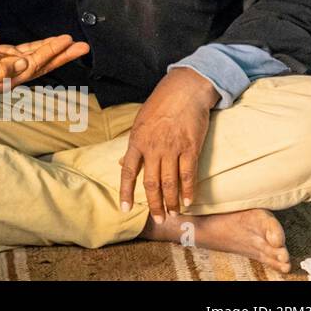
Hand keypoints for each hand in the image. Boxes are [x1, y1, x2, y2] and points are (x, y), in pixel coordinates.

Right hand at [0, 34, 89, 92]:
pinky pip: (26, 52)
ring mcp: (8, 67)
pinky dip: (40, 47)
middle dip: (62, 56)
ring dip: (55, 50)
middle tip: (83, 47)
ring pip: (37, 58)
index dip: (49, 53)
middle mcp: (10, 76)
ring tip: (74, 43)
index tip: (64, 42)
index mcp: (4, 81)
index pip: (32, 67)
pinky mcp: (4, 58)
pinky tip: (52, 43)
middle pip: (42, 66)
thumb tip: (23, 64)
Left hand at [118, 69, 217, 222]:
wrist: (184, 91)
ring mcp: (172, 148)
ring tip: (174, 214)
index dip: (126, 191)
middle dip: (154, 204)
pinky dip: (189, 190)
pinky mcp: (190, 148)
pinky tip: (189, 202)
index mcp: (137, 141)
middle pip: (151, 182)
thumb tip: (120, 162)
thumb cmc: (160, 106)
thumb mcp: (140, 123)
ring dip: (172, 201)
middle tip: (159, 219)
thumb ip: (133, 146)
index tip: (125, 208)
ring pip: (170, 182)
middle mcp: (153, 147)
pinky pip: (189, 174)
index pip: (128, 171)